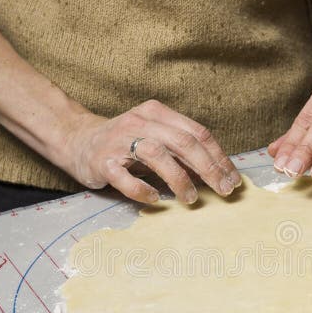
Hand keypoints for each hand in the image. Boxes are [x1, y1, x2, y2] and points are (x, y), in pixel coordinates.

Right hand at [58, 99, 241, 203]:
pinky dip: (142, 189)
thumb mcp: (156, 138)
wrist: (78, 141)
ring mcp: (119, 141)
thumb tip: (218, 173)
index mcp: (158, 113)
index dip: (219, 157)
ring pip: (157, 155)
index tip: (233, 179)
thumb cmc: (125, 144)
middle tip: (223, 190)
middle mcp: (140, 122)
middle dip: (208, 168)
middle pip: (183, 142)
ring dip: (179, 179)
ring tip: (191, 198)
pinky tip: (155, 199)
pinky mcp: (102, 161)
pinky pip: (125, 177)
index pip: (197, 133)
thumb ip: (183, 152)